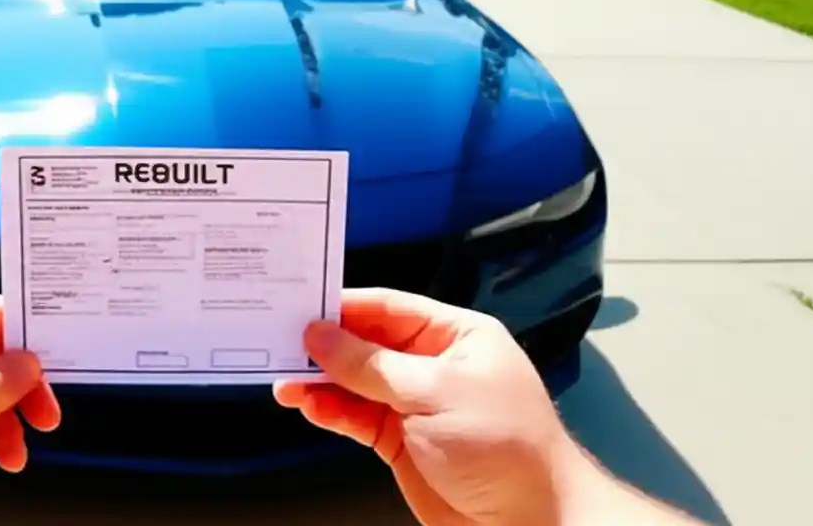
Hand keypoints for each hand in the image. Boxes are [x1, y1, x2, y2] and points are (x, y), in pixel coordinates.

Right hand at [274, 288, 586, 525]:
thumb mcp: (434, 393)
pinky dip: (331, 412)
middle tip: (282, 342)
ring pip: (356, 383)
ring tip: (284, 380)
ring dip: (320, 382)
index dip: (345, 308)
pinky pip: (357, 418)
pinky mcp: (402, 442)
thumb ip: (371, 366)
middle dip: (326, 346)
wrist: (530, 522)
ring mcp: (416, 405)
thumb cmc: (505, 448)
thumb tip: (321, 337)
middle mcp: (434, 365)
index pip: (390, 308)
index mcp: (456, 336)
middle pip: (367, 344)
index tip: (302, 307)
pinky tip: (307, 405)